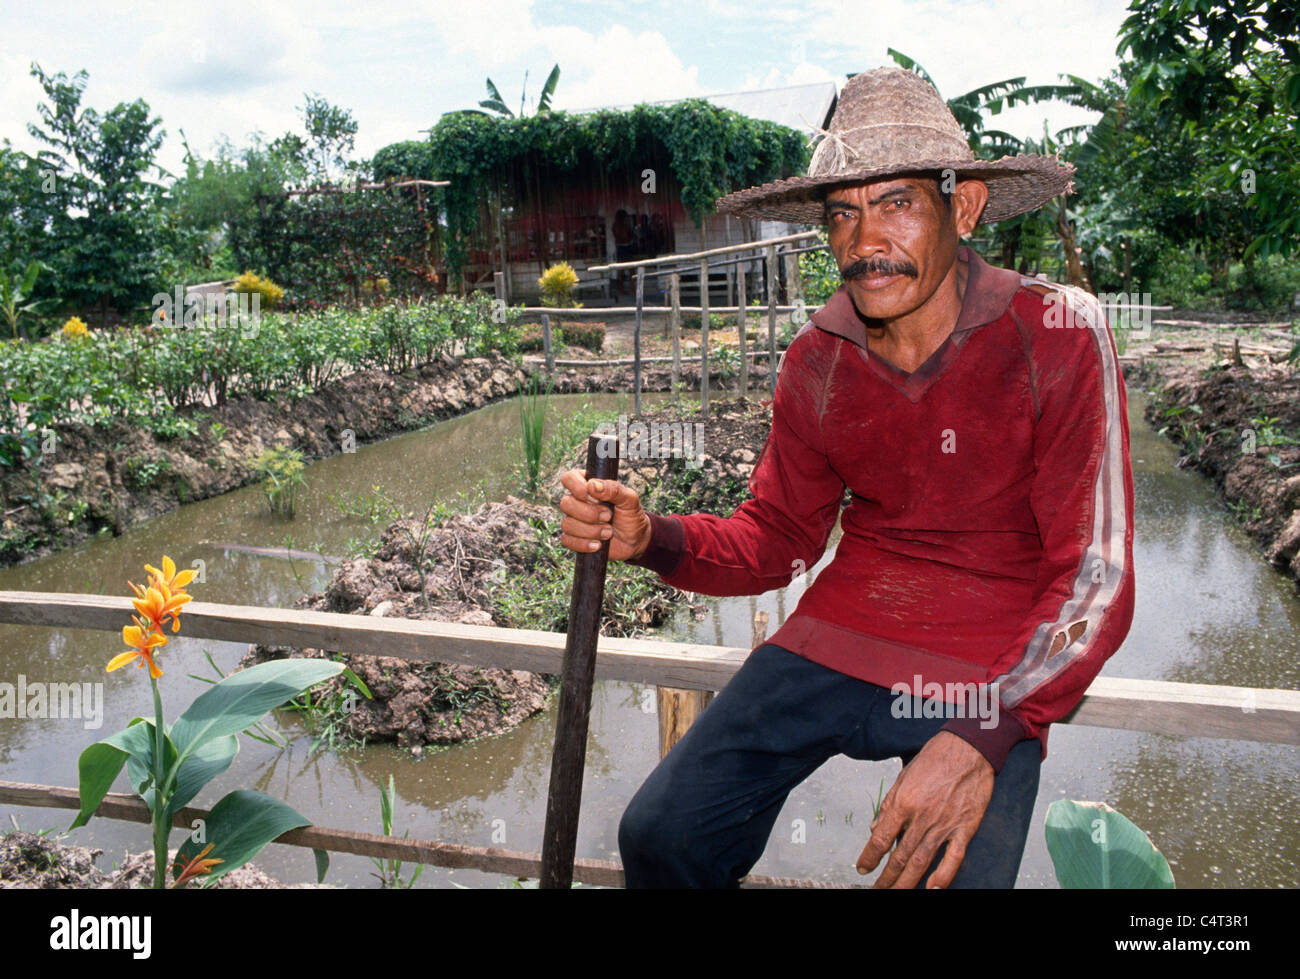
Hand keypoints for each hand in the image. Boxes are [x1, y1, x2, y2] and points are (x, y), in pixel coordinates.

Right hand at [557, 470, 651, 562]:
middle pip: (566, 503)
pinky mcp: (574, 538)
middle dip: (589, 514)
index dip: (579, 489)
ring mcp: (574, 520)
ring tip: (608, 532)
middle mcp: (577, 501)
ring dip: (591, 531)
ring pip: (567, 524)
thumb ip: (614, 489)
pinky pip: (567, 540)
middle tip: (609, 516)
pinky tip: (598, 544)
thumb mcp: (629, 499)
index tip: (597, 499)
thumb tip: (593, 485)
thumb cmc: (631, 516)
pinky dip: (584, 544)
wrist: (635, 541)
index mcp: (588, 486)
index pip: (569, 478)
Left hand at [856, 731, 993, 888]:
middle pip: (900, 856)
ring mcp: (944, 825)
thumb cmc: (935, 759)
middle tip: (877, 890)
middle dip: (886, 878)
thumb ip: (889, 805)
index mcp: (903, 803)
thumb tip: (875, 828)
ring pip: (922, 862)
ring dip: (907, 883)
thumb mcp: (903, 777)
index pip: (880, 838)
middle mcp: (921, 817)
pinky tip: (933, 888)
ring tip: (896, 893)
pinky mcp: (965, 828)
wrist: (968, 749)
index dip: (869, 856)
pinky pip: (953, 857)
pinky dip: (944, 876)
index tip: (863, 868)